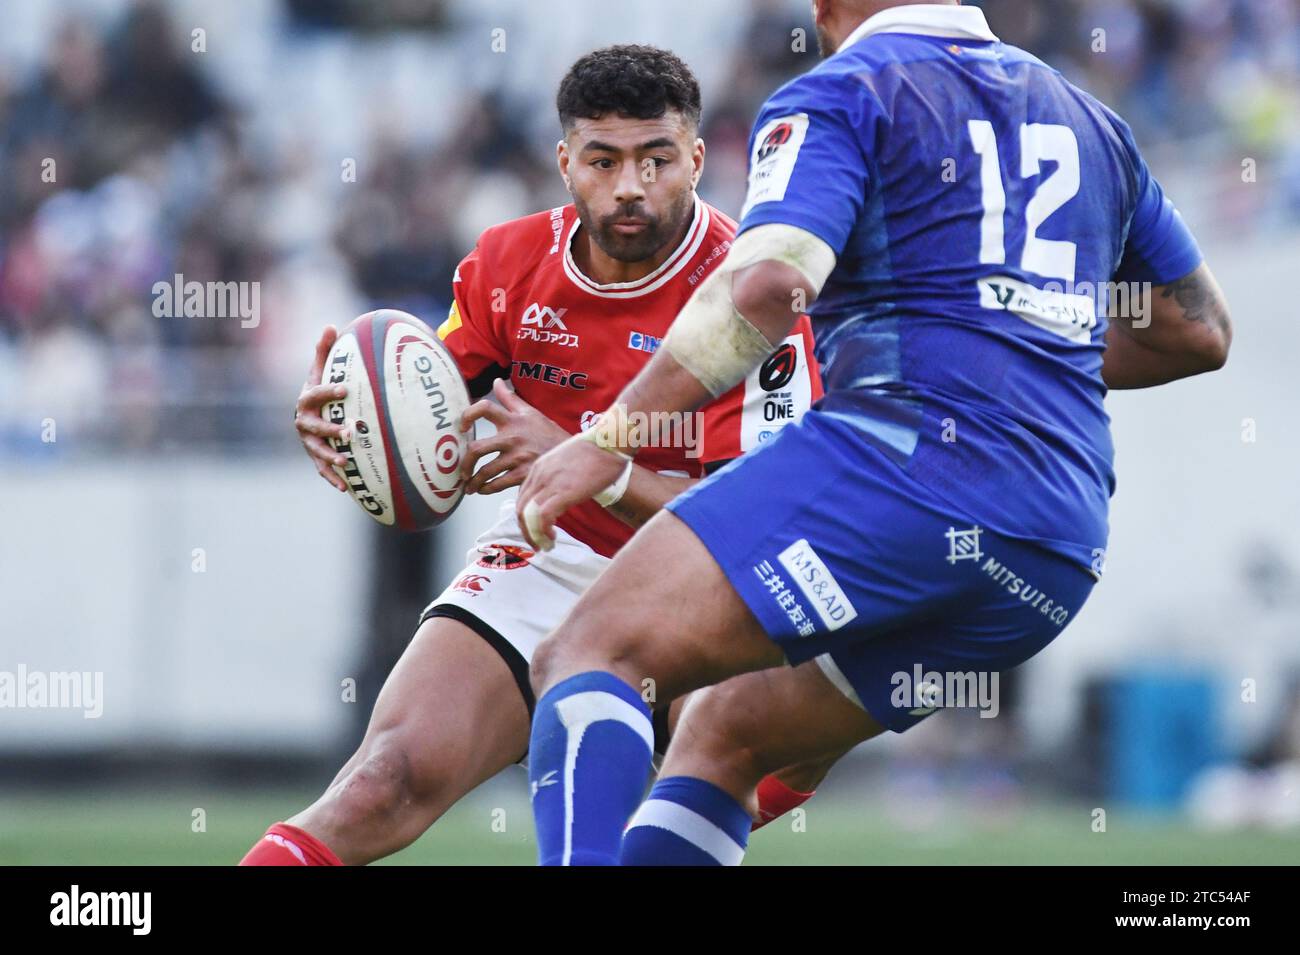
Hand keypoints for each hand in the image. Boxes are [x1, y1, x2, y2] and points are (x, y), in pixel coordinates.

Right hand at [294, 325, 349, 491]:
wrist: (306, 414)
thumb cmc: (318, 391)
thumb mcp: (319, 371)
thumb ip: (324, 351)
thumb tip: (332, 325)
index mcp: (306, 400)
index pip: (315, 394)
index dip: (328, 391)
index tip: (345, 389)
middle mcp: (303, 422)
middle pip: (314, 427)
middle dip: (330, 429)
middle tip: (349, 430)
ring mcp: (308, 442)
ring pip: (317, 450)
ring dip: (329, 457)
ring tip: (345, 461)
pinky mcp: (314, 457)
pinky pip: (321, 469)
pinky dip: (331, 478)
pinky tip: (345, 487)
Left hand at [460, 378, 569, 494]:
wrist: (573, 455)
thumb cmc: (549, 434)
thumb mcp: (531, 413)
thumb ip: (510, 398)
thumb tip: (496, 382)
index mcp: (513, 420)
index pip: (485, 409)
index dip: (468, 415)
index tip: (461, 427)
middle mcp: (512, 438)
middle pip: (476, 448)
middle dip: (464, 462)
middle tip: (461, 469)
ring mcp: (517, 457)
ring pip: (485, 471)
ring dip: (473, 481)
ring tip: (470, 485)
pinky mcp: (523, 474)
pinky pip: (497, 484)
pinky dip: (487, 489)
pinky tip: (484, 489)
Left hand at [515, 434, 626, 549]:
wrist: (610, 441)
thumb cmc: (598, 450)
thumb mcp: (570, 462)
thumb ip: (561, 477)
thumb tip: (567, 492)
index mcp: (540, 467)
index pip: (522, 497)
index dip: (525, 518)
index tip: (534, 529)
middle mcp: (539, 475)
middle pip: (520, 509)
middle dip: (526, 530)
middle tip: (537, 544)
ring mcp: (550, 483)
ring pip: (527, 515)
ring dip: (533, 535)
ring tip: (544, 546)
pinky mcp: (564, 492)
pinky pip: (543, 518)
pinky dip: (543, 532)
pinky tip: (552, 538)